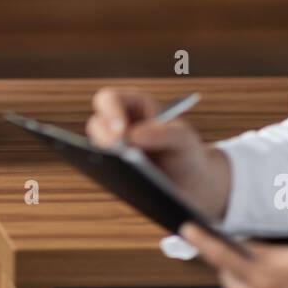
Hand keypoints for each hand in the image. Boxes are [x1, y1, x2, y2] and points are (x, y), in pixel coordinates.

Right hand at [85, 88, 230, 217]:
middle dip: (105, 139)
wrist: (190, 184)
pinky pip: (103, 174)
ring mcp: (113, 150)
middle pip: (97, 126)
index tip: (120, 132)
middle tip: (118, 152)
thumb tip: (131, 137)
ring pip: (96, 152)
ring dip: (107, 160)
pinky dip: (111, 179)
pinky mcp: (112, 172)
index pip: (110, 100)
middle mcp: (117, 126)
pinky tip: (126, 187)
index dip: (110, 112)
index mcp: (133, 106)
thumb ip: (163, 133)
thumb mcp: (184, 138)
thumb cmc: (186, 152)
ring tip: (123, 171)